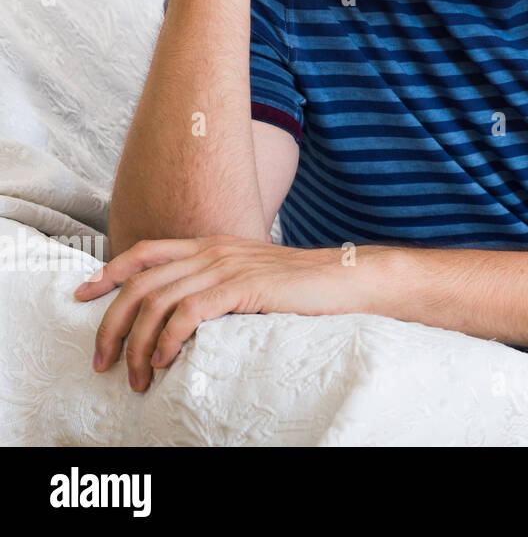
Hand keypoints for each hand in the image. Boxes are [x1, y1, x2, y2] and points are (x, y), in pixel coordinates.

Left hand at [72, 235, 368, 391]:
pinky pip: (189, 313)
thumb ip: (221, 283)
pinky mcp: (244, 287)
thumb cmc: (306, 287)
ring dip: (137, 346)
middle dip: (110, 325)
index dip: (109, 273)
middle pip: (141, 283)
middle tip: (102, 361)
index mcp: (213, 244)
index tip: (82, 295)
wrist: (350, 280)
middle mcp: (214, 250)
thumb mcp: (254, 277)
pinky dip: (167, 340)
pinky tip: (164, 362)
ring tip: (136, 378)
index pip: (146, 252)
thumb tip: (190, 315)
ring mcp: (228, 266)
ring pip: (158, 302)